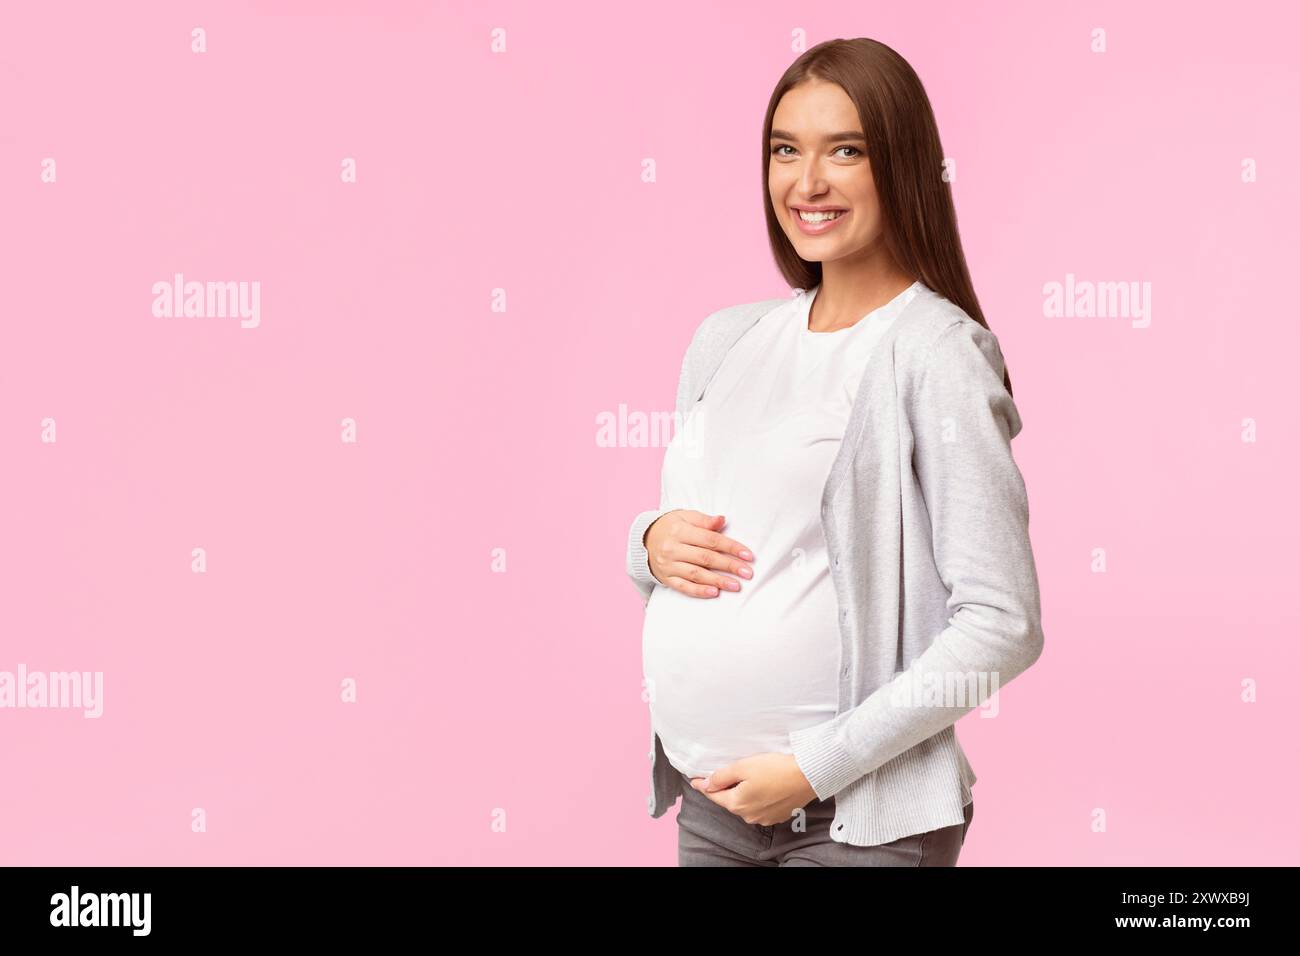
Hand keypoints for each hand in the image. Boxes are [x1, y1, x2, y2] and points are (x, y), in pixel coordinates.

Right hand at [644, 510, 753, 597]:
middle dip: (729, 566)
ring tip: (736, 585)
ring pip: (696, 574)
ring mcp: (668, 565)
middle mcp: (673, 548)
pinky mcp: (666, 578)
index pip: (710, 540)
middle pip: (706, 558)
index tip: (748, 555)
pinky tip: (714, 593)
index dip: (731, 547)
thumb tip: (722, 520)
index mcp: (680, 531)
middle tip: (748, 573)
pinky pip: (683, 587)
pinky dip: (699, 591)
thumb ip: (704, 520)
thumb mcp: (685, 517)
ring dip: (718, 581)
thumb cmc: (671, 527)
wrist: (644, 540)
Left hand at [687, 753, 817, 826]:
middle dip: (724, 788)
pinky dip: (756, 797)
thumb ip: (721, 776)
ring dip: (742, 793)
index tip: (694, 779)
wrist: (808, 775)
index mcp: (737, 803)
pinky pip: (760, 807)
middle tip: (720, 774)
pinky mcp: (777, 815)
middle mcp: (749, 815)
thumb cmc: (775, 768)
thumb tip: (704, 784)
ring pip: (745, 804)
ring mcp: (764, 817)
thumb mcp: (743, 766)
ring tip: (745, 778)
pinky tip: (762, 785)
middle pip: (729, 800)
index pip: (714, 795)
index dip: (703, 785)